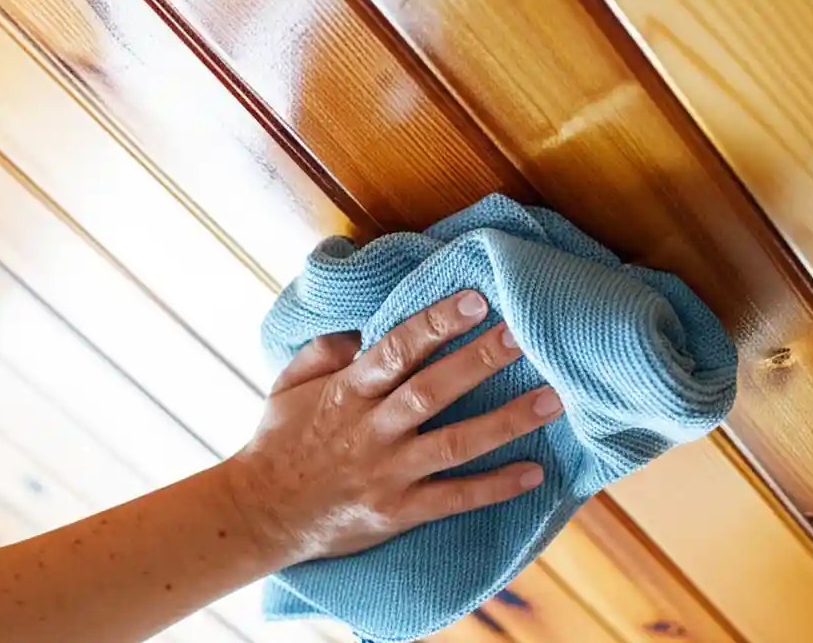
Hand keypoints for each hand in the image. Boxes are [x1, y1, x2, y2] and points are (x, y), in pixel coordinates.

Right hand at [226, 290, 561, 562]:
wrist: (260, 513)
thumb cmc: (278, 441)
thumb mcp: (288, 383)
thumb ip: (324, 349)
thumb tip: (362, 324)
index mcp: (348, 392)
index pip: (396, 350)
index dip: (436, 323)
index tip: (476, 299)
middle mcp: (372, 430)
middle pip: (433, 391)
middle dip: (481, 361)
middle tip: (525, 336)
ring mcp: (388, 473)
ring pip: (454, 443)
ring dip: (506, 422)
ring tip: (552, 400)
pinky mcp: (398, 512)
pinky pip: (453, 499)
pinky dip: (494, 487)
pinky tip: (534, 472)